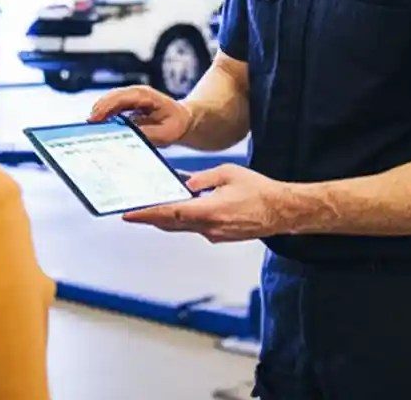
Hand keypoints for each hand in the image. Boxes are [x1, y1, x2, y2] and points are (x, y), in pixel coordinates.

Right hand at [88, 85, 192, 146]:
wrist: (181, 118)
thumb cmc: (174, 125)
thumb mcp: (165, 134)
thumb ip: (146, 134)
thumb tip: (127, 136)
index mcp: (146, 96)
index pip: (121, 97)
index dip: (106, 107)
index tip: (94, 120)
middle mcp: (135, 92)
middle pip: (110, 97)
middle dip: (98, 111)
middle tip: (87, 128)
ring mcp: (129, 96)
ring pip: (107, 101)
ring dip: (98, 113)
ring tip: (89, 130)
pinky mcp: (125, 102)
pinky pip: (109, 106)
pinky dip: (101, 115)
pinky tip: (96, 127)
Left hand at [122, 164, 296, 242]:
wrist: (282, 212)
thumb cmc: (259, 191)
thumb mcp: (227, 173)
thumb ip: (202, 179)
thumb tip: (183, 183)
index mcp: (210, 211)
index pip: (171, 214)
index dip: (147, 214)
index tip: (129, 214)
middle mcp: (209, 228)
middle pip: (171, 224)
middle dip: (151, 217)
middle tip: (132, 211)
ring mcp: (214, 235)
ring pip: (182, 227)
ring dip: (168, 217)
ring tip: (154, 205)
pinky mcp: (220, 237)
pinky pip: (196, 227)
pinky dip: (186, 218)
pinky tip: (184, 207)